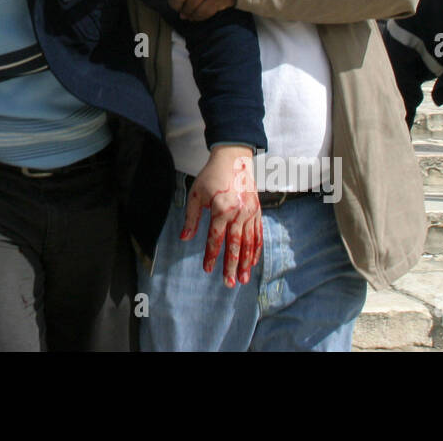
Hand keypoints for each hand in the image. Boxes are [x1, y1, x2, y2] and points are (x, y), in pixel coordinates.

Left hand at [182, 145, 260, 285]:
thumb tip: (184, 238)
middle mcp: (239, 213)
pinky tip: (253, 262)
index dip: (211, 255)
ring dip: (246, 263)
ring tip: (243, 279)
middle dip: (231, 266)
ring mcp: (250, 213)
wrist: (234, 159)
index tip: (208, 269)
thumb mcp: (196, 194)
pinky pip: (258, 234)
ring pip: (249, 243)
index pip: (216, 238)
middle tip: (229, 284)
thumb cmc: (212, 175)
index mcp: (222, 209)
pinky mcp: (257, 211)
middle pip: (235, 245)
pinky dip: (256, 249)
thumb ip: (191, 217)